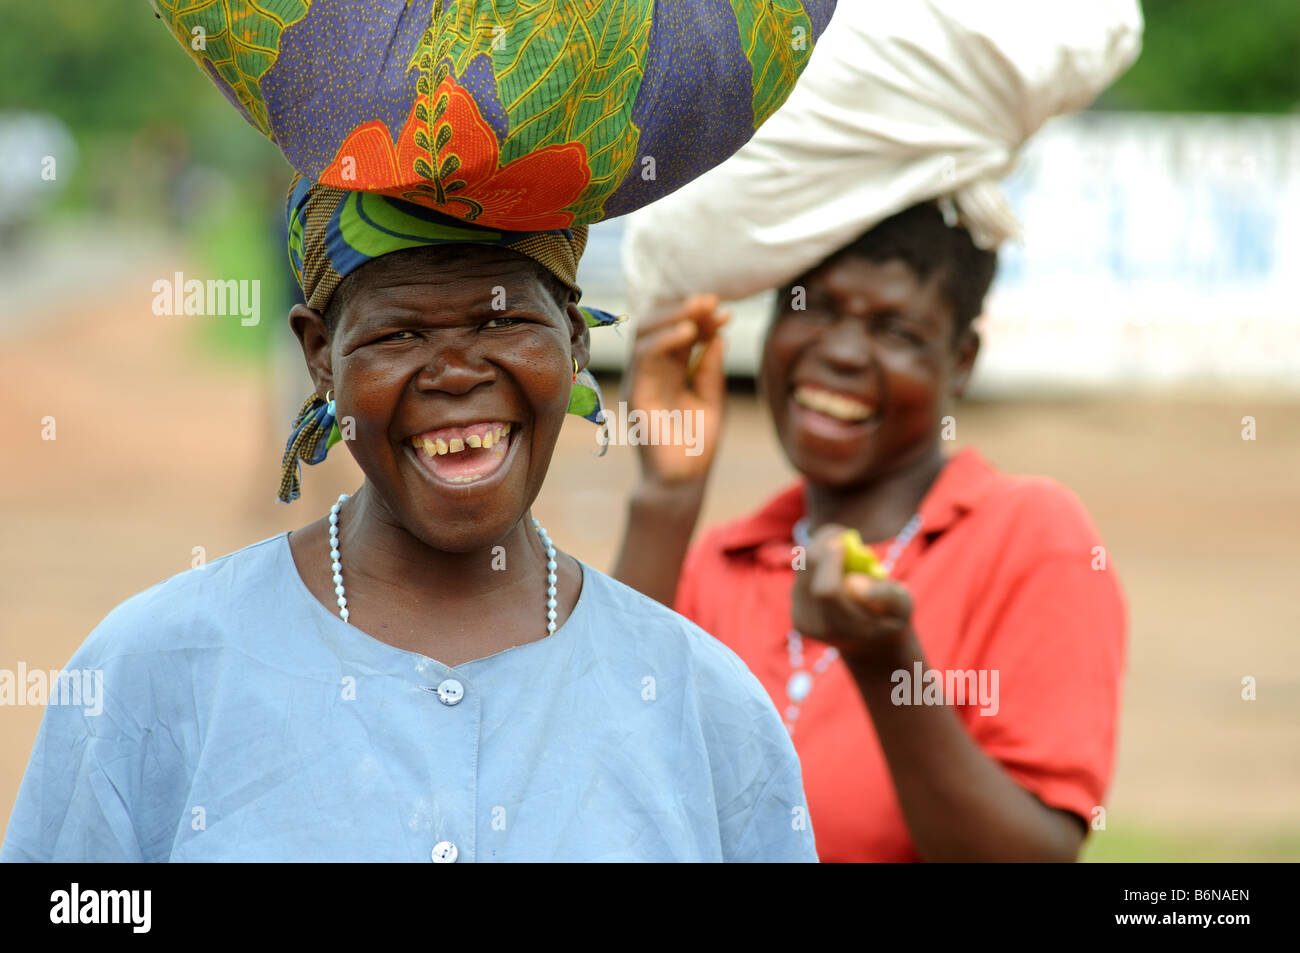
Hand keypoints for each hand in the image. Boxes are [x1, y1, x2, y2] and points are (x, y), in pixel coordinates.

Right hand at [623, 294, 729, 485]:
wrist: (684, 479)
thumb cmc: (697, 443)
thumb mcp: (711, 397)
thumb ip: (710, 367)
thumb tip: (718, 334)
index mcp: (671, 371)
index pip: (680, 335)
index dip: (701, 320)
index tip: (725, 312)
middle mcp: (653, 371)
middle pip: (660, 327)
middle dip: (685, 309)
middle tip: (710, 300)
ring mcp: (641, 380)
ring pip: (647, 333)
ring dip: (674, 316)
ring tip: (701, 309)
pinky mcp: (635, 392)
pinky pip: (644, 356)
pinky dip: (664, 339)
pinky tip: (688, 332)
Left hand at [790, 524, 913, 667]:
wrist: (868, 640)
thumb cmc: (890, 618)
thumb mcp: (902, 607)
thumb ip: (885, 595)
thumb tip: (854, 582)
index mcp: (840, 629)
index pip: (826, 591)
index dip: (832, 562)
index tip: (844, 541)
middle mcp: (812, 623)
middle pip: (808, 570)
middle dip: (826, 544)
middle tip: (846, 535)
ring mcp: (798, 612)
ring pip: (803, 563)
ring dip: (824, 548)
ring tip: (848, 553)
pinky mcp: (794, 601)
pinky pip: (802, 566)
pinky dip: (820, 556)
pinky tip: (837, 563)